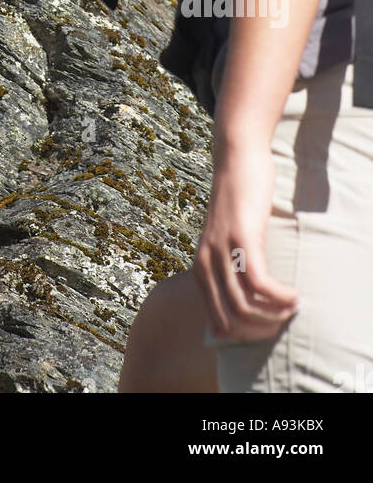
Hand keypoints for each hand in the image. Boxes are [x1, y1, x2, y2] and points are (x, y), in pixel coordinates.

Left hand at [192, 142, 297, 341]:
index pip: (218, 322)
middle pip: (232, 320)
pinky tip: (294, 297)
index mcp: (199, 267)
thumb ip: (228, 267)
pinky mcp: (241, 238)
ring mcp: (222, 250)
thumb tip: (241, 305)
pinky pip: (260, 283)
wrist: (236, 158)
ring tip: (292, 308)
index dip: (246, 335)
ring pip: (245, 306)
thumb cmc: (236, 200)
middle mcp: (206, 262)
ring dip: (273, 315)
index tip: (269, 329)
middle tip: (283, 322)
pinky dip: (280, 297)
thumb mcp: (226, 239)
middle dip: (261, 330)